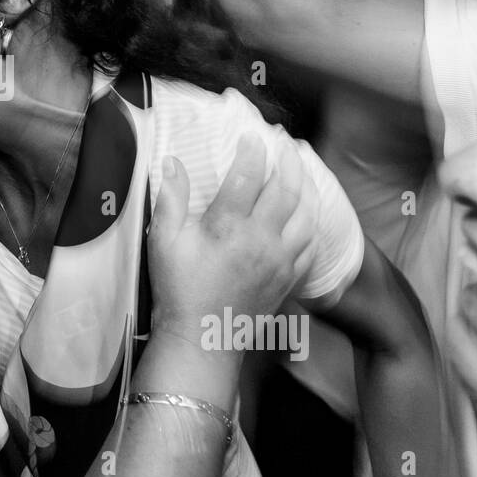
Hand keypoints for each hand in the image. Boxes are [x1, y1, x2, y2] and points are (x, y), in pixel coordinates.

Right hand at [146, 134, 318, 343]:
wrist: (202, 339)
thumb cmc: (178, 290)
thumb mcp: (163, 242)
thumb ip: (171, 199)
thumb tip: (173, 163)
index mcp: (229, 226)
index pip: (248, 175)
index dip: (253, 150)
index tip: (252, 137)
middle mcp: (261, 239)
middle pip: (286, 188)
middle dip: (289, 160)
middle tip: (287, 144)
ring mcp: (281, 259)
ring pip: (307, 214)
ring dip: (307, 187)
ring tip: (302, 171)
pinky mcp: (289, 277)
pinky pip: (311, 242)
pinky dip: (313, 221)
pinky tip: (308, 212)